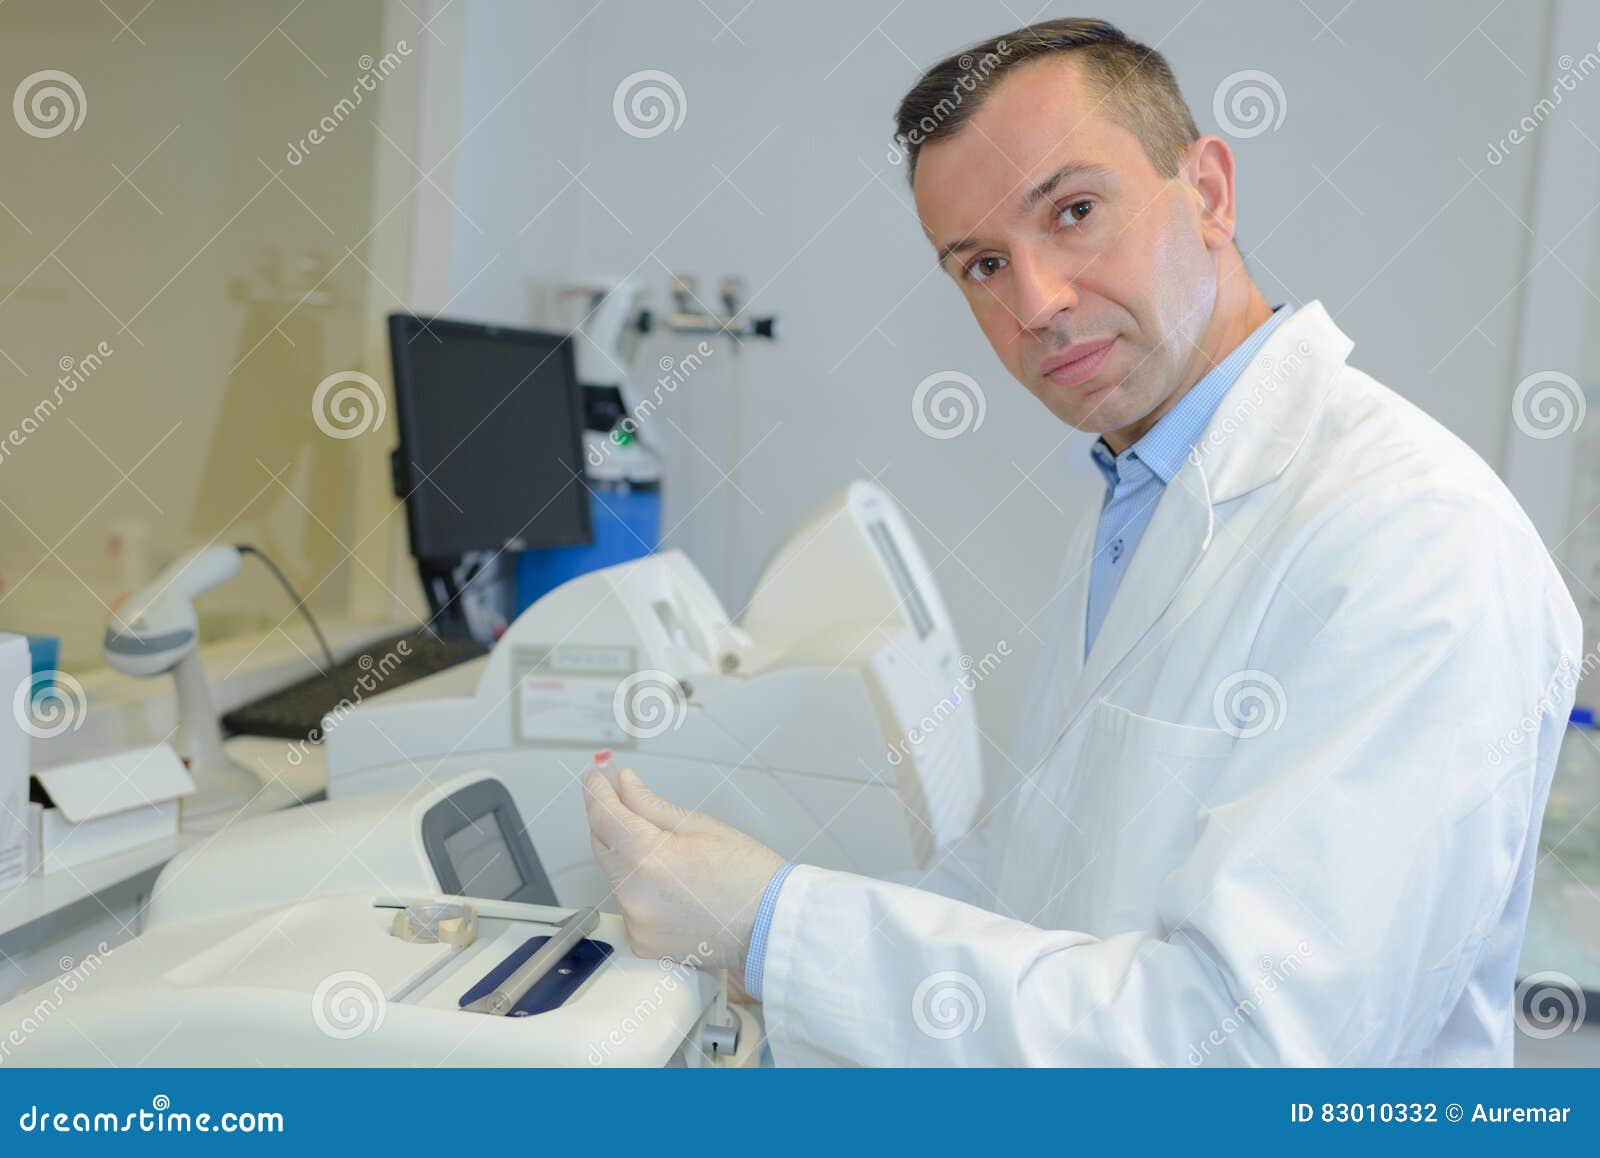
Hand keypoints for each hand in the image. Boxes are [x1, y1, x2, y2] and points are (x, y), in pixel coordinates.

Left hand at [583, 768, 783, 970]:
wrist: (772, 927)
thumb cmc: (750, 877)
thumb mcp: (701, 826)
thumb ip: (650, 806)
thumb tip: (624, 786)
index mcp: (648, 858)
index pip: (604, 816)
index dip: (596, 791)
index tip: (595, 777)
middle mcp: (635, 895)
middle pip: (603, 846)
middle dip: (610, 822)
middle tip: (624, 801)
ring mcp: (637, 923)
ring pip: (616, 877)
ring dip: (627, 857)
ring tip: (666, 852)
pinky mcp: (643, 943)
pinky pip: (629, 905)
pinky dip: (640, 889)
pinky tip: (670, 884)